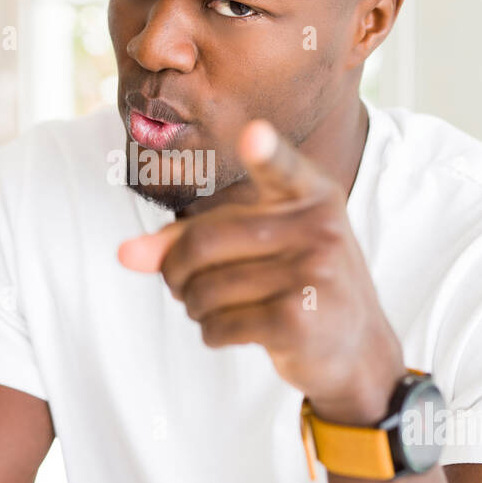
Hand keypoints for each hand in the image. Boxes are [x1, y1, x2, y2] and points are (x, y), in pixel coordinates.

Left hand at [118, 119, 404, 424]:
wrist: (356, 346)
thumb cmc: (294, 281)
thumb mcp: (257, 245)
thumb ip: (190, 238)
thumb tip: (125, 253)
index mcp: (312, 195)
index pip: (284, 169)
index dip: (266, 153)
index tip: (253, 135)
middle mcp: (320, 229)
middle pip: (205, 241)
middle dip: (176, 270)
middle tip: (180, 284)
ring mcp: (315, 276)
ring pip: (207, 288)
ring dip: (193, 305)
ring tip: (210, 307)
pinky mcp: (301, 321)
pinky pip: (220, 325)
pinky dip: (210, 332)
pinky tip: (229, 330)